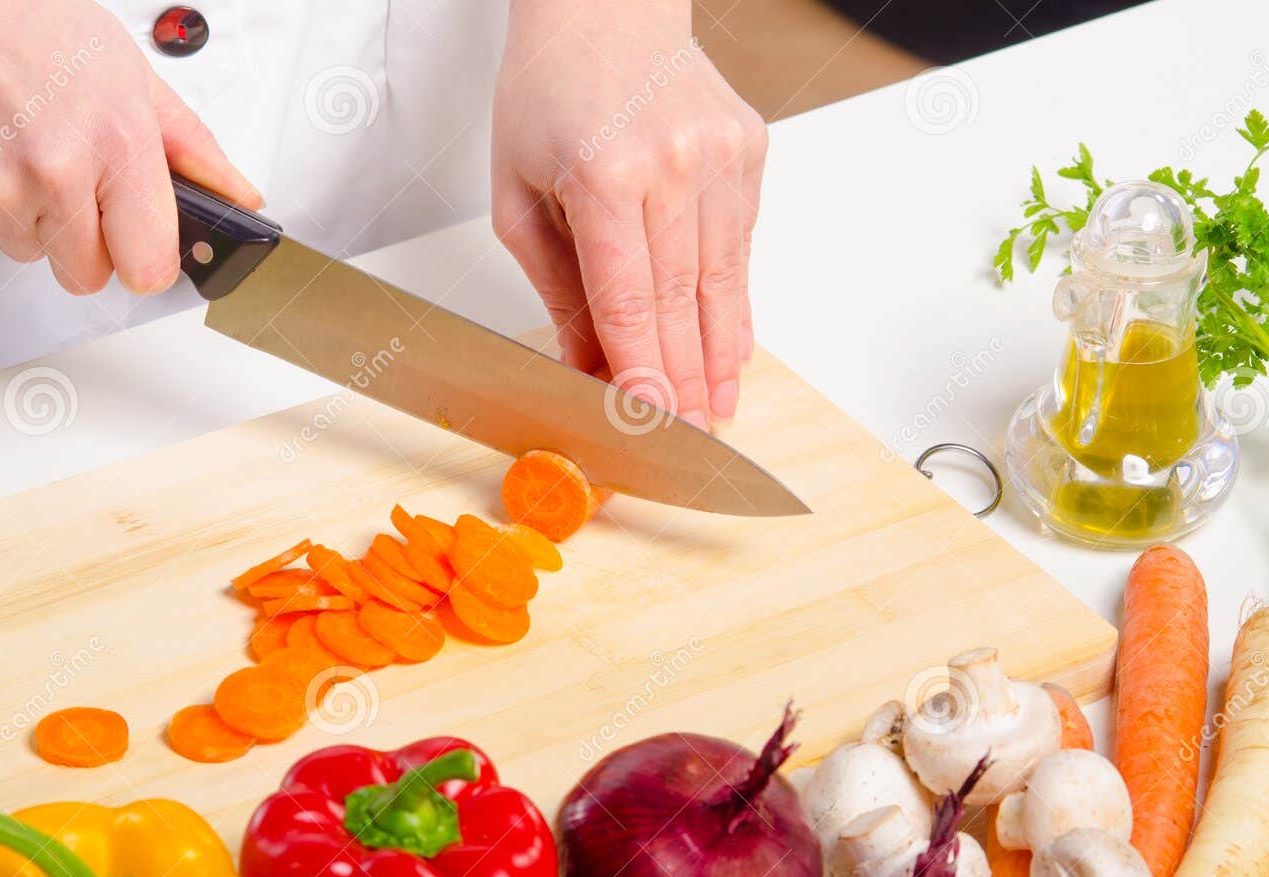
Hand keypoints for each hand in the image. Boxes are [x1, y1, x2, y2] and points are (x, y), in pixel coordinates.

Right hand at [0, 0, 260, 295]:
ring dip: (33, 217)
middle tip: (79, 184)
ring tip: (27, 148)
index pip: (148, 268)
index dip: (146, 260)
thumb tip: (238, 196)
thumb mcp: (133, 74)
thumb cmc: (30, 18)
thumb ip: (191, 149)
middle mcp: (55, 171)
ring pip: (29, 251)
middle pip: (86, 275)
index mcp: (117, 144)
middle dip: (89, 243)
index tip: (140, 241)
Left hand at [493, 0, 765, 426]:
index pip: (629, 300)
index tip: (651, 425)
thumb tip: (587, 372)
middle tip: (687, 441)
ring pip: (723, 281)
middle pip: (682, 301)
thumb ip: (558, 292)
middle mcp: (673, 164)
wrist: (605, 10)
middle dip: (685, 381)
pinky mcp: (749, 152)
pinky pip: (741, 247)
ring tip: (718, 411)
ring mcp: (721, 156)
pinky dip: (734, 303)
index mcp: (604, 174)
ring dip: (720, 355)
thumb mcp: (520, 199)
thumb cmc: (548, 95)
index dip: (644, 372)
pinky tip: (729, 349)